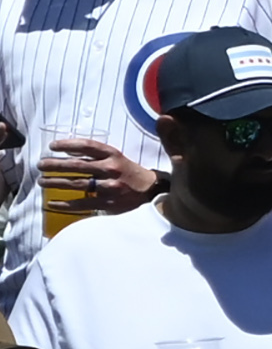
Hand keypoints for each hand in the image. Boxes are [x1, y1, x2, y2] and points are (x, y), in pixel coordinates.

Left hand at [43, 136, 158, 212]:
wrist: (153, 192)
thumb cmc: (131, 173)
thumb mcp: (118, 158)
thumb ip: (98, 155)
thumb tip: (70, 152)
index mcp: (113, 155)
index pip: (87, 146)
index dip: (67, 144)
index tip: (52, 146)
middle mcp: (111, 169)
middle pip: (77, 165)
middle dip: (55, 165)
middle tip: (40, 165)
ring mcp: (109, 186)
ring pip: (76, 183)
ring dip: (56, 182)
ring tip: (42, 182)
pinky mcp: (108, 202)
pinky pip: (82, 203)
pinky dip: (65, 204)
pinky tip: (53, 203)